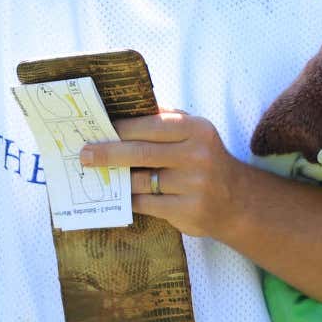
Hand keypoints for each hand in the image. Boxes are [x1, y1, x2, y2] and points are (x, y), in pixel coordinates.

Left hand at [81, 108, 243, 238]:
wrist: (237, 200)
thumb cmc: (206, 160)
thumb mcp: (196, 134)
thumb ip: (166, 120)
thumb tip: (124, 111)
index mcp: (198, 130)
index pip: (151, 124)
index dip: (121, 127)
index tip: (97, 129)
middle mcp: (198, 155)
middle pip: (141, 152)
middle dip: (107, 152)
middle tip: (84, 154)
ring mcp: (194, 185)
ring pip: (140, 181)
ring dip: (116, 178)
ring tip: (98, 174)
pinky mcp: (188, 210)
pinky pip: (146, 204)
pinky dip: (129, 199)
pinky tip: (119, 195)